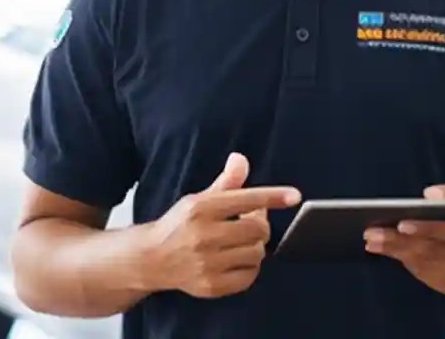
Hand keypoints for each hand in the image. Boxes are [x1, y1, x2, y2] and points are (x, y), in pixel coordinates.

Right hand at [147, 153, 299, 298]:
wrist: (150, 259)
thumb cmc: (179, 225)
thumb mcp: (199, 199)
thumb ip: (225, 182)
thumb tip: (241, 159)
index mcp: (201, 208)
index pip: (246, 199)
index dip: (273, 197)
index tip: (295, 196)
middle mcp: (203, 235)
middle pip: (258, 229)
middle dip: (260, 225)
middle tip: (250, 223)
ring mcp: (206, 263)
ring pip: (256, 253)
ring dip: (255, 246)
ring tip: (241, 242)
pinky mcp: (210, 285)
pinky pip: (249, 276)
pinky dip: (250, 268)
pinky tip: (237, 260)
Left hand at [364, 179, 444, 295]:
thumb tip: (430, 195)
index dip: (429, 228)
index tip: (401, 222)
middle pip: (435, 251)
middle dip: (400, 242)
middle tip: (371, 232)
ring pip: (425, 265)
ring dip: (396, 252)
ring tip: (371, 239)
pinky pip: (423, 273)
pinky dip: (404, 260)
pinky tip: (386, 248)